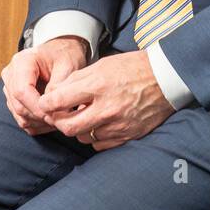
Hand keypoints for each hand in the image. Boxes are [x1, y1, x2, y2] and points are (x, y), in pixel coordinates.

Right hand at [1, 36, 89, 135]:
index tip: (54, 115)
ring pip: (20, 115)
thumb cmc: (64, 55)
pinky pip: (22, 119)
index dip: (37, 107)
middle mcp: (11, 75)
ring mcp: (10, 88)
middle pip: (19, 105)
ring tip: (59, 120)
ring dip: (39, 122)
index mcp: (22, 62)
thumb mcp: (67, 65)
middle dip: (40, 117)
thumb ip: (58, 86)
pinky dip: (37, 124)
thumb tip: (51, 108)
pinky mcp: (14, 99)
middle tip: (61, 120)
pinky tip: (52, 120)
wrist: (61, 51)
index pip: (21, 91)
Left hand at [39, 50, 173, 149]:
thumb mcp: (102, 64)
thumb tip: (55, 92)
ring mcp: (117, 125)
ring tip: (83, 116)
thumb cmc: (132, 68)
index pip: (59, 101)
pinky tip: (98, 124)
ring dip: (77, 128)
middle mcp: (106, 108)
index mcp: (98, 85)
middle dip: (58, 122)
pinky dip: (94, 136)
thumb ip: (77, 79)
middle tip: (59, 115)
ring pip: (82, 137)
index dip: (46, 103)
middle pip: (67, 127)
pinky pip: (99, 144)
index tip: (44, 103)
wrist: (165, 79)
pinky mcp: (126, 135)